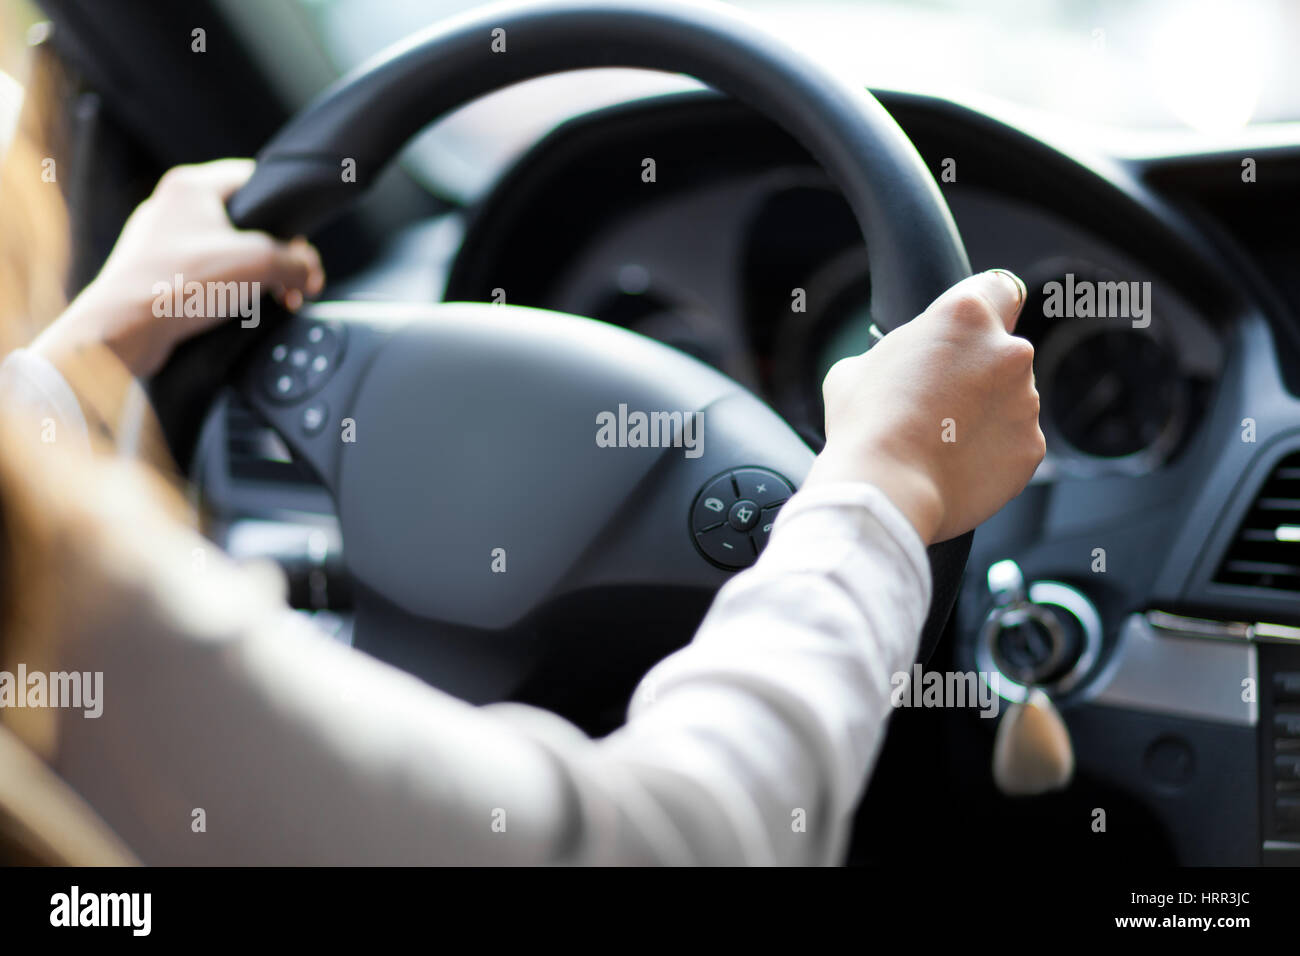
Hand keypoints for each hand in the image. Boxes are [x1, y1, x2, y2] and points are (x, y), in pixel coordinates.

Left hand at [33, 159, 324, 376]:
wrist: (125, 329)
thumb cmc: (179, 284)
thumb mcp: (261, 264)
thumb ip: (297, 262)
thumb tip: (310, 272)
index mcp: (192, 186)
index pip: (253, 177)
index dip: (285, 207)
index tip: (300, 236)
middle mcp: (172, 207)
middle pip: (244, 221)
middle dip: (277, 254)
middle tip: (294, 281)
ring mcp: (160, 241)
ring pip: (226, 251)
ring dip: (256, 277)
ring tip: (274, 301)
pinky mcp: (156, 274)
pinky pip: (205, 275)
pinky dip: (228, 291)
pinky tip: (239, 312)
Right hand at [805, 269, 1044, 544]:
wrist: (886, 487)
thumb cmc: (867, 424)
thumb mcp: (857, 367)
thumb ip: (896, 353)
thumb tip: (901, 366)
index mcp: (964, 316)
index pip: (998, 290)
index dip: (986, 309)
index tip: (973, 331)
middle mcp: (1006, 350)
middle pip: (1001, 351)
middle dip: (977, 372)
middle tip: (937, 400)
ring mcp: (1025, 401)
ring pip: (1010, 398)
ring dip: (985, 412)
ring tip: (942, 439)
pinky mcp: (1031, 446)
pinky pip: (1014, 441)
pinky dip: (992, 450)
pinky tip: (956, 463)